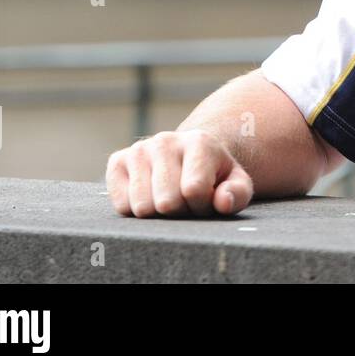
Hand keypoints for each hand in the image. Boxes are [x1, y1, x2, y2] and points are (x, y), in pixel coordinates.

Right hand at [106, 129, 253, 217]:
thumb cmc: (215, 176)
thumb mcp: (236, 183)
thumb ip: (238, 193)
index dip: (202, 205)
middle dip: (180, 211)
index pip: (194, 190)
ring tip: (170, 198)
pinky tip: (150, 195)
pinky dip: (137, 210)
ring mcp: (139, 150)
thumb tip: (222, 201)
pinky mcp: (116, 162)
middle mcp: (165, 140)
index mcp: (199, 141)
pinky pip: (122, 206)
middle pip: (166, 202)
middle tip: (187, 200)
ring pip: (142, 207)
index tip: (206, 198)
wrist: (190, 156)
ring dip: (158, 214)